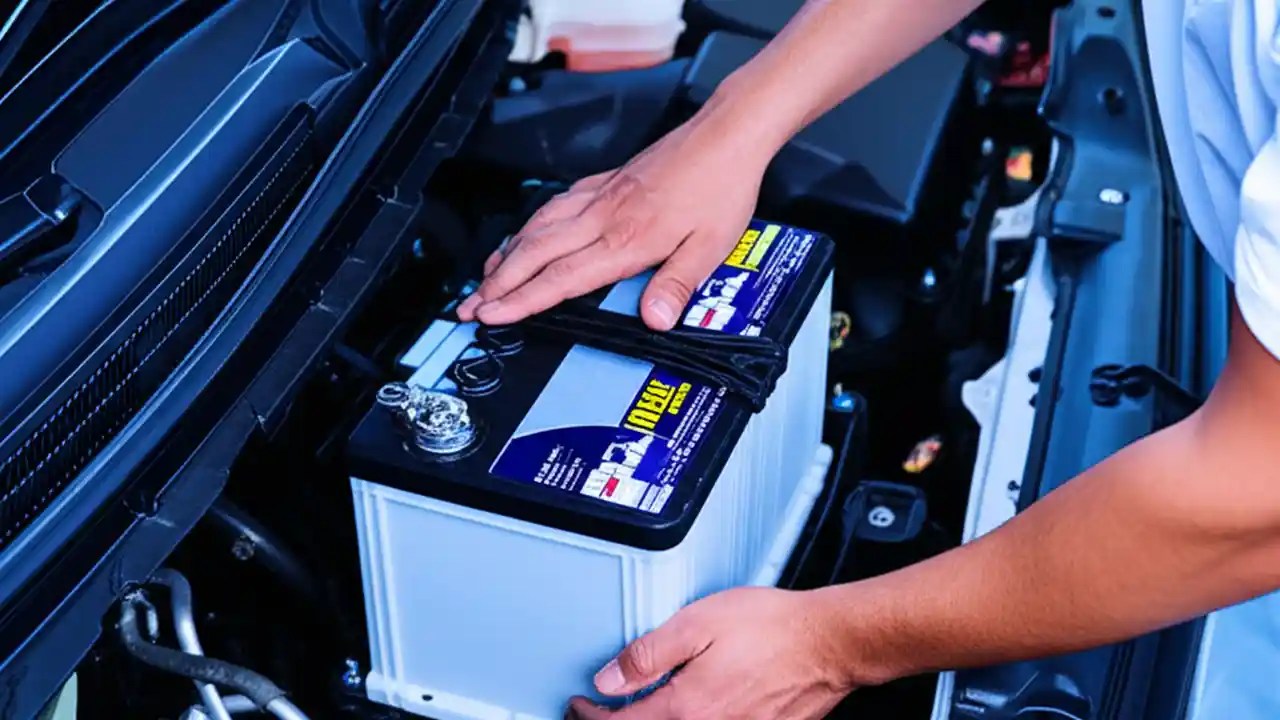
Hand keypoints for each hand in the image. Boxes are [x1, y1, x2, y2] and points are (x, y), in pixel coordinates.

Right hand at [455, 108, 773, 330]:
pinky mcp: (605, 181)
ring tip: (485, 277)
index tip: (492, 314)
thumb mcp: (710, 247)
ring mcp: (600, 196)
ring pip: (537, 226)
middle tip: (470, 305)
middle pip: (534, 252)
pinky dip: (530, 224)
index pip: (560, 277)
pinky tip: (526, 233)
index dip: (521, 299)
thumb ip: (677, 285)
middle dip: (496, 282)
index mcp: (625, 239)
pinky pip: (554, 205)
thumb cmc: (720, 187)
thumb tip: (656, 320)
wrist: (725, 135)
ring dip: (506, 254)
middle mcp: (603, 215)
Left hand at [566, 588, 858, 719]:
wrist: (830, 644)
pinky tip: (684, 711)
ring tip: (636, 709)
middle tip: (597, 711)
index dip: (590, 718)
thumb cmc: (773, 628)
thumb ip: (648, 654)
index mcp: (687, 708)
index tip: (580, 705)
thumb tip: (607, 680)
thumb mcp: (698, 623)